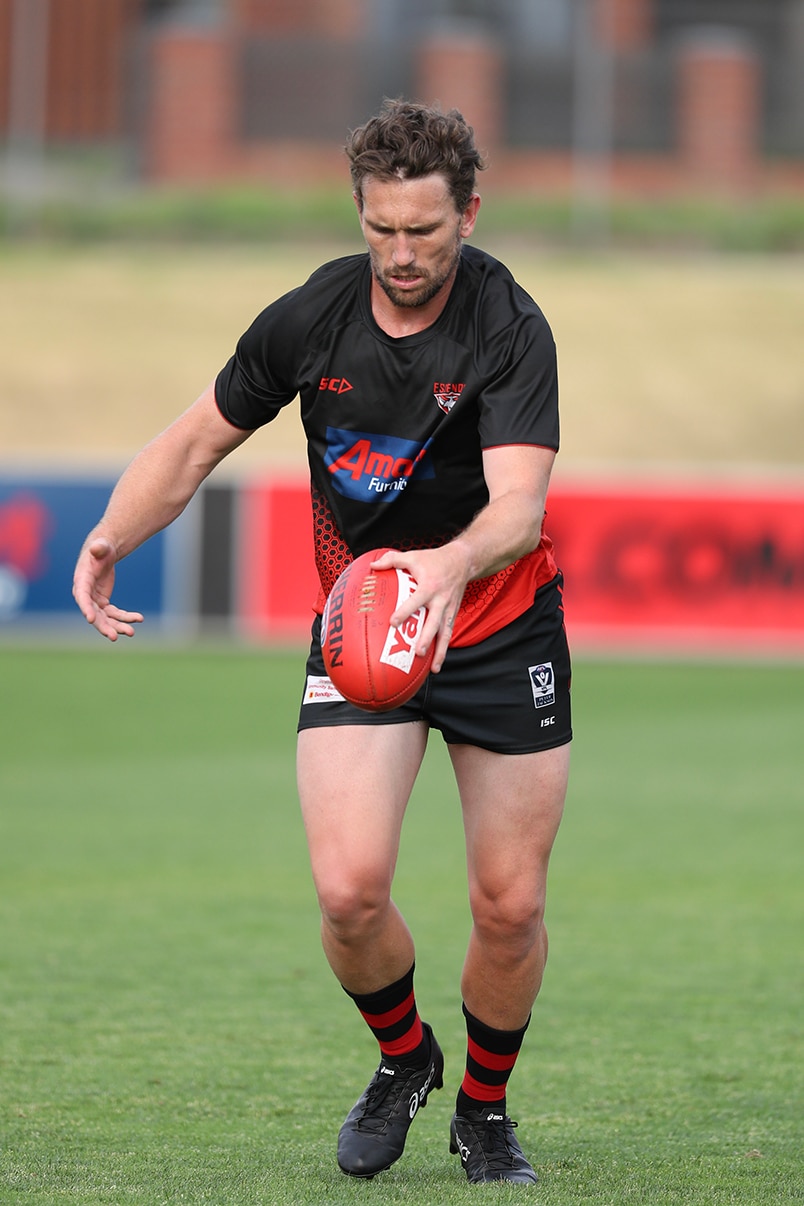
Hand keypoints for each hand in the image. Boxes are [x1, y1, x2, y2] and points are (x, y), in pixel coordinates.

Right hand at [72, 536, 142, 641]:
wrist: (104, 554)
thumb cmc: (101, 548)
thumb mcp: (101, 546)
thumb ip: (98, 548)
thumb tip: (97, 547)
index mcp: (82, 581)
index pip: (82, 597)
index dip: (86, 608)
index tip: (90, 619)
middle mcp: (86, 594)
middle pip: (94, 614)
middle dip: (104, 626)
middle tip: (114, 637)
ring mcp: (95, 601)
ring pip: (106, 618)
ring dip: (118, 626)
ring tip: (131, 632)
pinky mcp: (104, 603)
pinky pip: (115, 614)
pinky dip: (126, 617)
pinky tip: (139, 618)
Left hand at [371, 544, 470, 673]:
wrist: (463, 560)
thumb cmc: (435, 559)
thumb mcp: (413, 556)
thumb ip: (392, 560)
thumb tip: (372, 567)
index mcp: (429, 586)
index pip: (416, 601)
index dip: (405, 611)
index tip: (394, 622)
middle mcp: (441, 600)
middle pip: (434, 622)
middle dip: (427, 638)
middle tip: (418, 652)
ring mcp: (449, 609)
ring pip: (445, 633)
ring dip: (440, 651)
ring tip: (434, 668)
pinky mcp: (453, 614)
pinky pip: (448, 633)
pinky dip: (444, 649)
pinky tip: (436, 664)